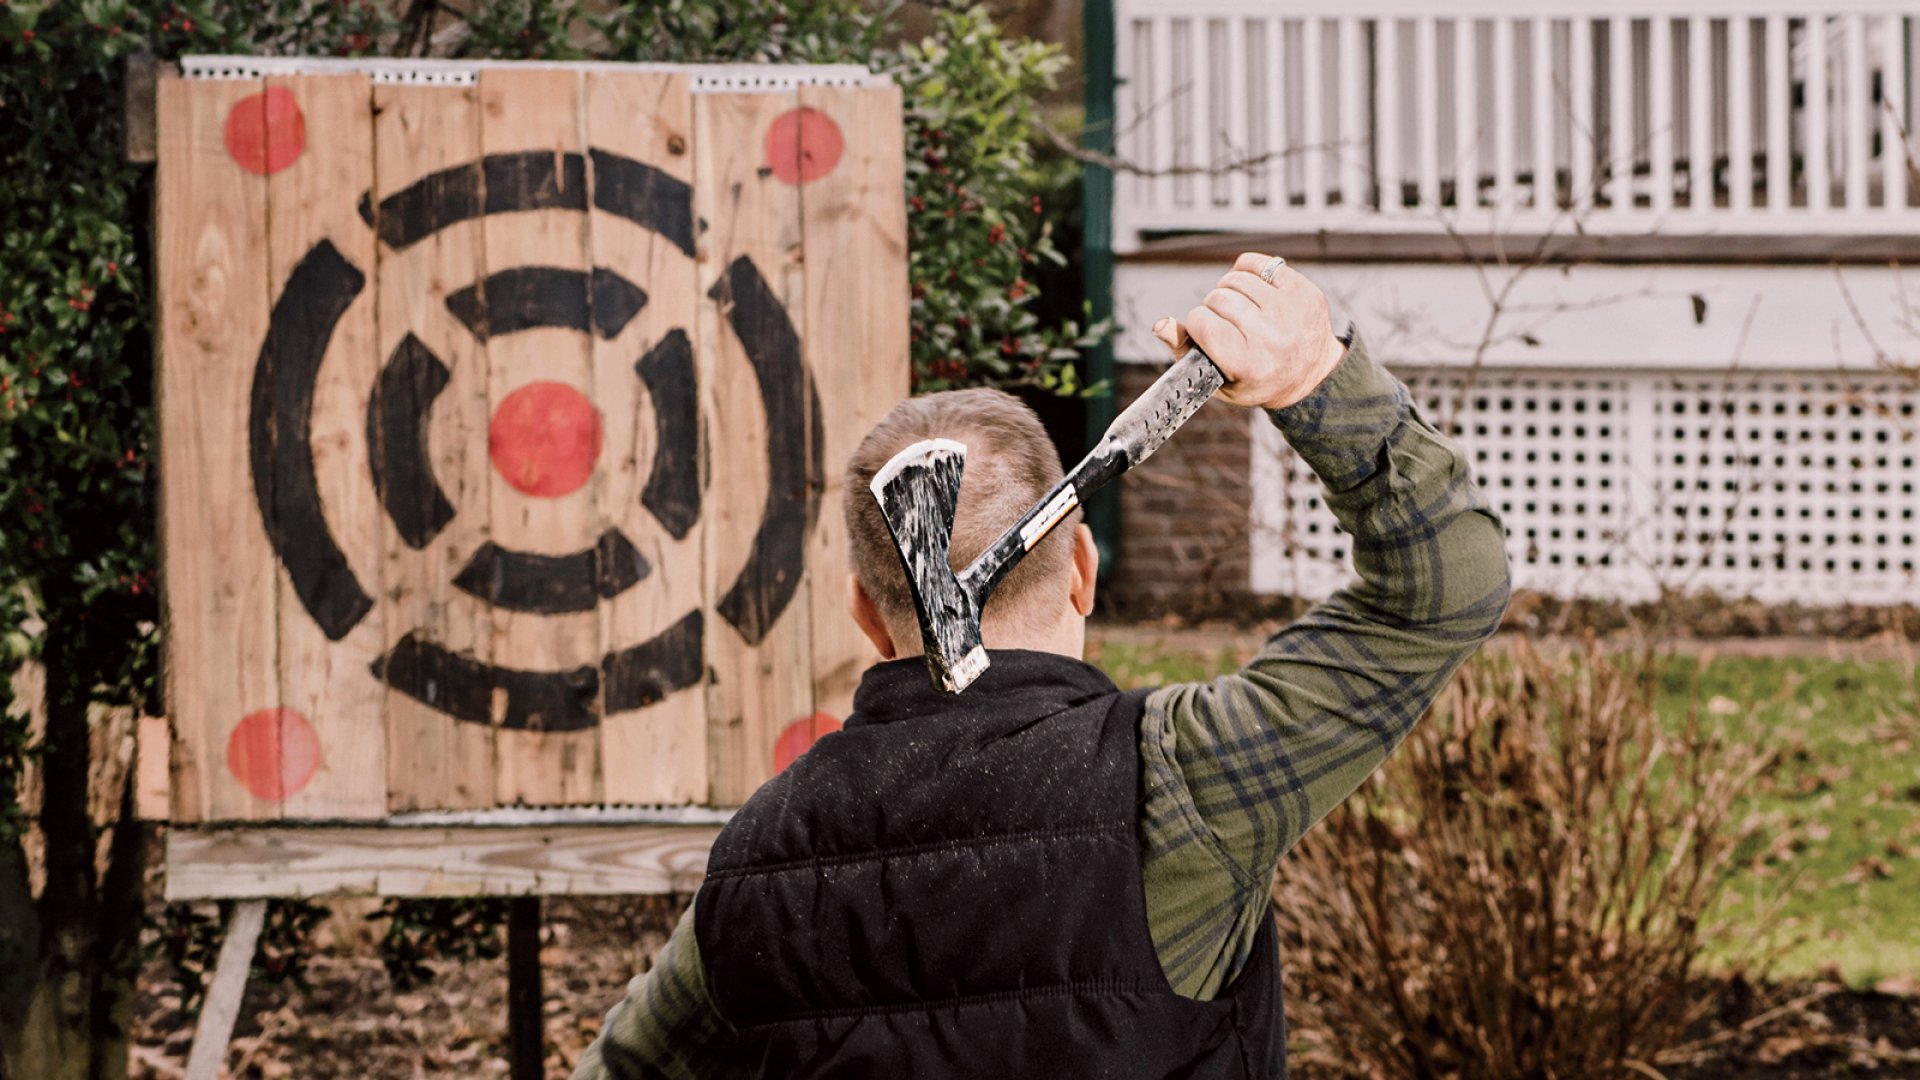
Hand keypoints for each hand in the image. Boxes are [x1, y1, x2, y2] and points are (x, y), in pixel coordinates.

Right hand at [1151, 253, 1346, 410]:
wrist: (1311, 375)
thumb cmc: (1255, 379)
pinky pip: (1261, 263)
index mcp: (1248, 364)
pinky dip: (1249, 271)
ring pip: (1237, 279)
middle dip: (1213, 306)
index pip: (1202, 322)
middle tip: (1225, 322)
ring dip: (1229, 289)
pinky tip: (1253, 290)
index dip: (1197, 324)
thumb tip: (1161, 325)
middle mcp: (1272, 337)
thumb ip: (1185, 352)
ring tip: (1238, 308)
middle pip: (1218, 297)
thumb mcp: (1216, 379)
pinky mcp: (1303, 291)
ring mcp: (1291, 311)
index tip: (1206, 332)